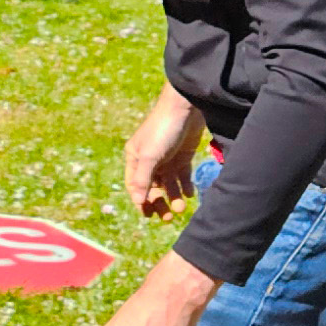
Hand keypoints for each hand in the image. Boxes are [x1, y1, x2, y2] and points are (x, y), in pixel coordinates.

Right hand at [125, 91, 203, 216]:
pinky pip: (182, 176)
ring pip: (168, 184)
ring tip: (181, 208)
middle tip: (168, 218)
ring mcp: (166, 158)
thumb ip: (143, 179)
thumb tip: (137, 201)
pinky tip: (191, 194)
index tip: (150, 216)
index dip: (141, 202)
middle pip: (152, 188)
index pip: (135, 186)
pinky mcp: (183, 156)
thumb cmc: (162, 130)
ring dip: (174, 197)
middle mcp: (149, 160)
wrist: (186, 108)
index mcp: (135, 159)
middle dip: (159, 203)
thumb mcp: (150, 156)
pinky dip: (185, 186)